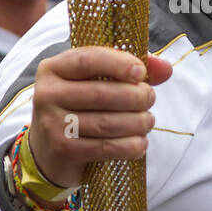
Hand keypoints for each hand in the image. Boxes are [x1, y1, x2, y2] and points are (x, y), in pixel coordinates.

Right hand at [27, 47, 173, 193]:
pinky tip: (140, 143)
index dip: (118, 64)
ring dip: (137, 122)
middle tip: (150, 99)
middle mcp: (47, 93)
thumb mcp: (95, 81)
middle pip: (101, 93)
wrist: (49, 151)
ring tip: (148, 121)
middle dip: (135, 96)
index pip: (88, 59)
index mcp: (54, 68)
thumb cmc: (80, 107)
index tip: (141, 73)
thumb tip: (165, 68)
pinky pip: (105, 147)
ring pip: (106, 122)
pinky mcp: (62, 150)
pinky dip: (129, 146)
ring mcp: (52, 123)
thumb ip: (130, 69)